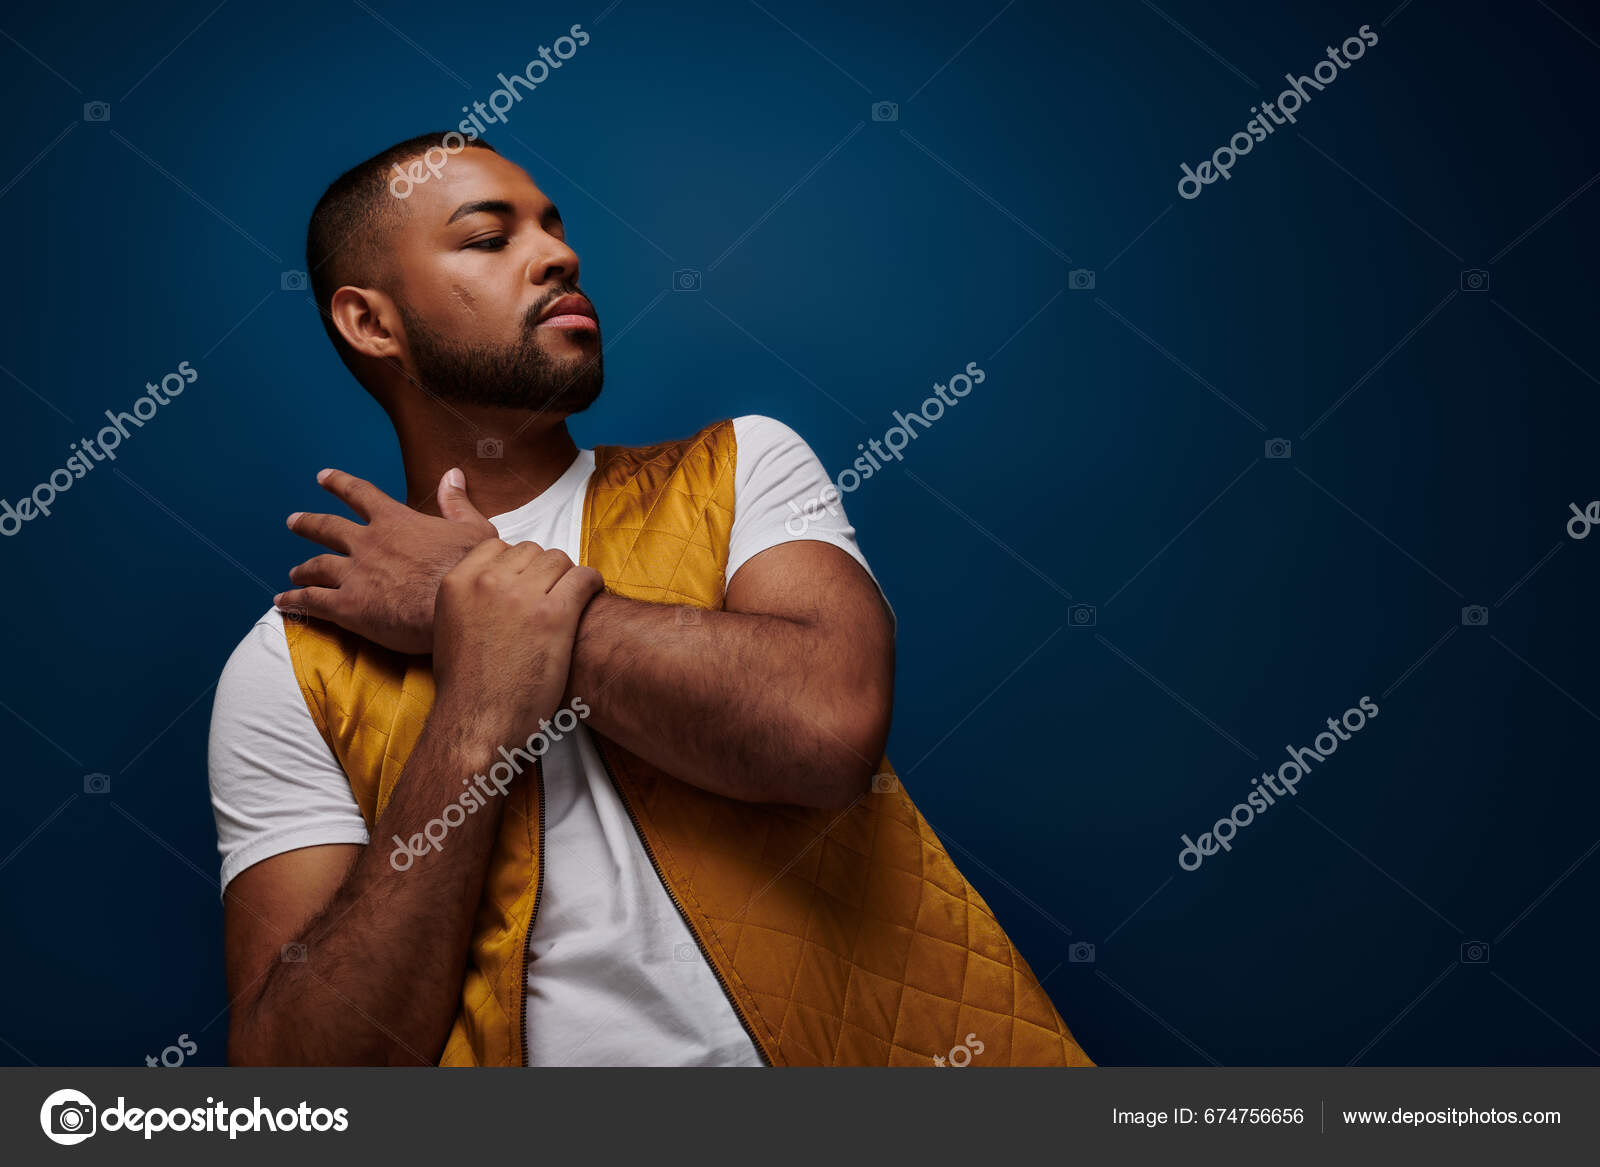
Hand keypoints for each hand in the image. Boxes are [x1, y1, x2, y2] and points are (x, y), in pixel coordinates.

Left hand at [276, 468, 496, 653]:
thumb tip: (452, 475)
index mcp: (395, 521)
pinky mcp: (347, 606)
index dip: (339, 483)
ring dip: (302, 567)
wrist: (456, 606)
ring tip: (292, 571)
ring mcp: (353, 574)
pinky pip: (312, 601)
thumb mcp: (473, 528)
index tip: (322, 477)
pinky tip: (281, 602)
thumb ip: (456, 502)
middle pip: (327, 528)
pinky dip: (294, 600)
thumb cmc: (469, 568)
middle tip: (293, 521)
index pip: (360, 493)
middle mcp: (367, 543)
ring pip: (316, 565)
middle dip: (308, 523)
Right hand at [430, 538, 603, 740]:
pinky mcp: (554, 615)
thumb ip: (470, 598)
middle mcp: (487, 581)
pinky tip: (592, 596)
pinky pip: (583, 578)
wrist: (477, 723)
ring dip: (567, 577)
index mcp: (457, 582)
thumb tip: (494, 583)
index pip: (498, 545)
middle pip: (532, 550)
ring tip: (572, 599)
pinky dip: (592, 584)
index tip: (528, 581)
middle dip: (545, 570)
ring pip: (559, 560)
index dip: (518, 563)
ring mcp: (521, 596)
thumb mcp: (450, 627)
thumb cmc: (466, 686)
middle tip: (553, 594)